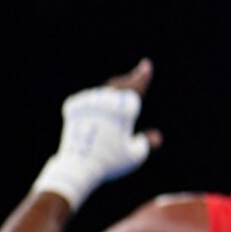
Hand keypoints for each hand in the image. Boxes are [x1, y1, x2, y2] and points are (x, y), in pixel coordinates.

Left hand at [33, 58, 162, 209]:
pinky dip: (97, 101)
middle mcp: (104, 102)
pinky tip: (100, 105)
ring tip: (120, 95)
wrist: (76, 167)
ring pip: (104, 92)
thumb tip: (156, 137)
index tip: (146, 65)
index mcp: (122, 110)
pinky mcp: (74, 110)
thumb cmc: (108, 162)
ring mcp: (87, 104)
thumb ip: (146, 143)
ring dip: (113, 93)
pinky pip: (88, 100)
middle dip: (130, 80)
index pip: (135, 87)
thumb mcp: (134, 156)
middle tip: (138, 75)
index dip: (142, 76)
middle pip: (120, 85)